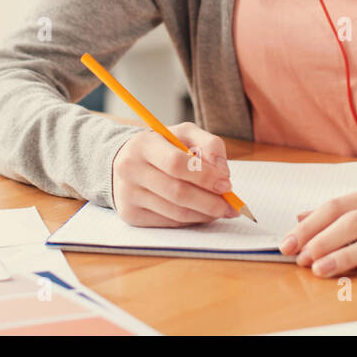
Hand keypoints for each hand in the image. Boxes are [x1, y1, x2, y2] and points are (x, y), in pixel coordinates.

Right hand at [111, 122, 241, 226]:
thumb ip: (209, 144)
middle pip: (177, 192)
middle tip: (231, 206)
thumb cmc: (162, 146)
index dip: (205, 176)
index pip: (176, 163)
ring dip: (204, 214)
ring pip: (175, 212)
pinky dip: (191, 220)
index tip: (227, 184)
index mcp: (143, 145)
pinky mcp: (130, 215)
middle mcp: (130, 170)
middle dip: (210, 202)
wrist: (125, 161)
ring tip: (221, 210)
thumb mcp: (185, 134)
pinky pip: (169, 223)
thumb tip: (223, 172)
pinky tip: (201, 213)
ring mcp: (128, 195)